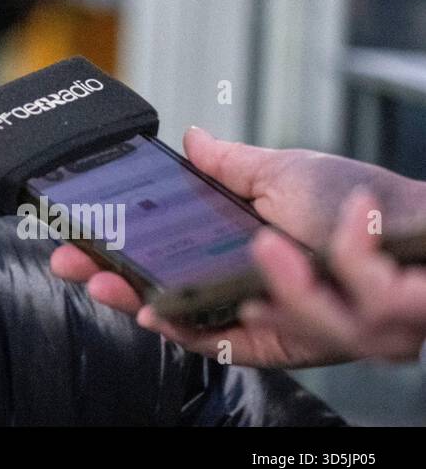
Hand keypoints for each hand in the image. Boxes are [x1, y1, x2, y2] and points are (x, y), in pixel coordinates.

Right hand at [49, 128, 425, 366]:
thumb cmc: (373, 202)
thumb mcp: (285, 176)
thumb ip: (232, 168)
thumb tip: (191, 138)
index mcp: (254, 283)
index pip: (179, 301)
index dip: (130, 293)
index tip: (90, 272)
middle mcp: (286, 317)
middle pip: (201, 330)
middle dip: (146, 304)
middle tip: (106, 279)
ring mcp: (332, 329)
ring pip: (286, 327)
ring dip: (282, 286)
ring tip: (272, 244)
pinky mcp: (379, 327)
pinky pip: (354, 309)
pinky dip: (351, 257)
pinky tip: (353, 223)